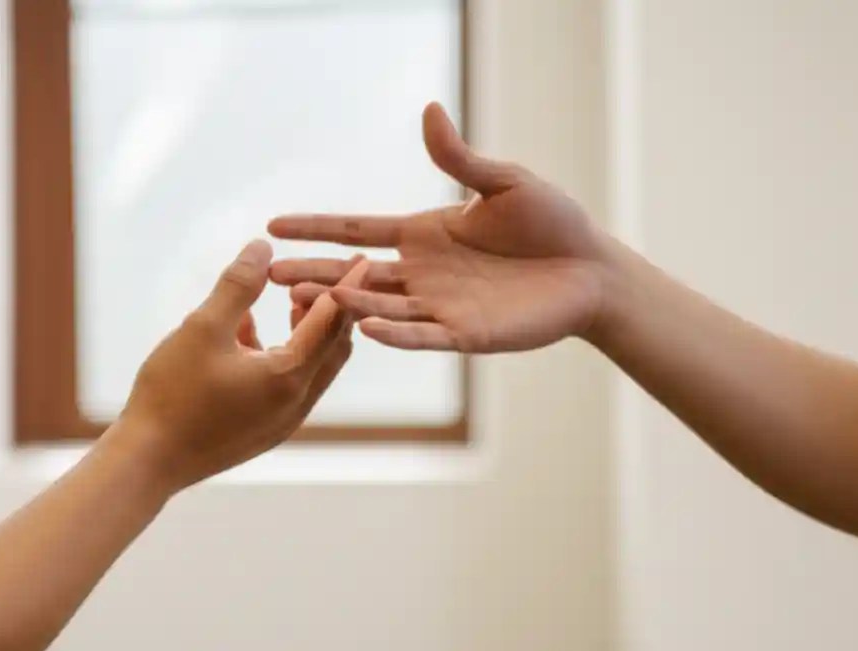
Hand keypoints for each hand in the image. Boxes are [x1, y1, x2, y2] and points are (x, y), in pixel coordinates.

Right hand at [112, 240, 367, 488]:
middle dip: (330, 310)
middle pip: (333, 348)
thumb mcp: (202, 328)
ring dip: (305, 333)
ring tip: (289, 301)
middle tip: (323, 278)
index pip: (333, 322)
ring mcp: (282, 421)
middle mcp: (297, 402)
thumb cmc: (173, 394)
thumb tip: (263, 249)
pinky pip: (287, 384)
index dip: (348, 287)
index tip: (363, 259)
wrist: (146, 463)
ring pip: (310, 367)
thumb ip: (237, 287)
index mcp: (290, 376)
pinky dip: (281, 354)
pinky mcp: (264, 430)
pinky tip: (248, 334)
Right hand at [267, 102, 628, 352]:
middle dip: (312, 273)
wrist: (592, 269)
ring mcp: (441, 306)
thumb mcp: (503, 183)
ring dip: (342, 303)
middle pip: (355, 273)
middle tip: (265, 273)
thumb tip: (429, 110)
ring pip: (379, 305)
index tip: (274, 225)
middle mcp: (423, 273)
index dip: (318, 227)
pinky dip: (394, 331)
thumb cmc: (552, 222)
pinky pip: (422, 334)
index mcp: (425, 235)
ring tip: (300, 298)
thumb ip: (459, 159)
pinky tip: (363, 325)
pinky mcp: (466, 333)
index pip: (358, 229)